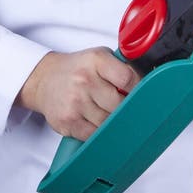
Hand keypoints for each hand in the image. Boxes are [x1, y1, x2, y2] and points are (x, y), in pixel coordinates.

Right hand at [16, 48, 139, 140]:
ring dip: (114, 122)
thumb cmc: (77, 68)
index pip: (127, 78)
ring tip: (113, 115)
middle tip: (131, 108)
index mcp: (96, 60)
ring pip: (108, 122)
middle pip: (119, 104)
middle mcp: (85, 80)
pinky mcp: (68, 122)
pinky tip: (100, 124)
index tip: (142, 94)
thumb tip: (148, 83)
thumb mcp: (99, 56)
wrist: (44, 79)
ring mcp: (75, 103)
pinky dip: (101, 133)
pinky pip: (94, 135)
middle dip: (127, 108)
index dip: (138, 88)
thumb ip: (121, 67)